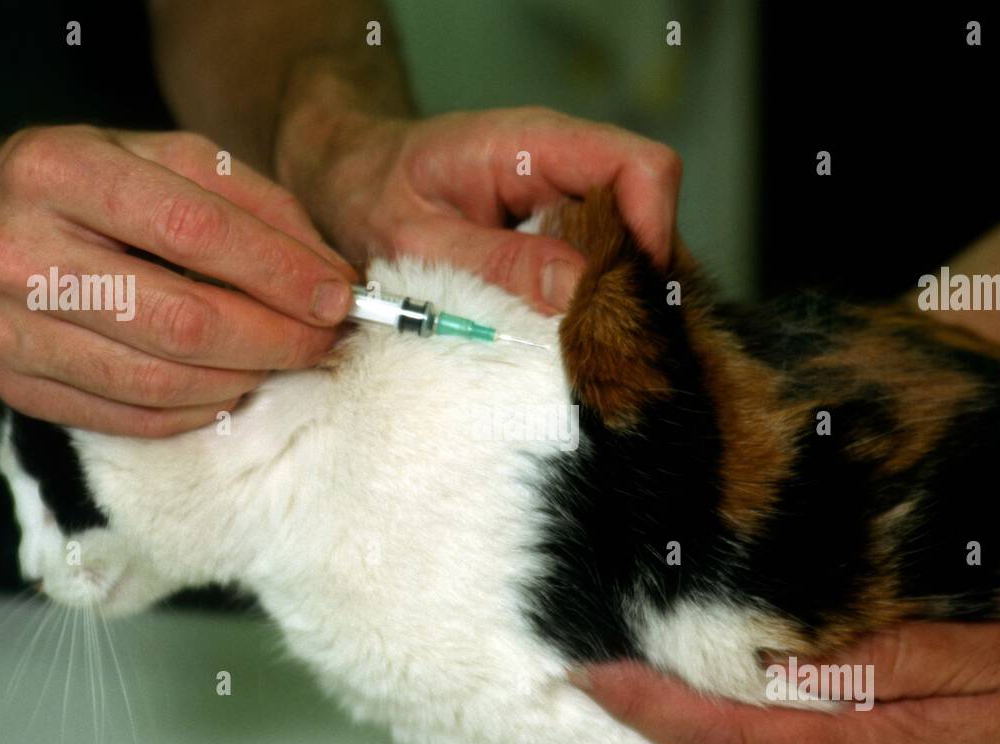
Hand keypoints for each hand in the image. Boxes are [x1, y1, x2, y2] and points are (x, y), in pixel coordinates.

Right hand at [0, 126, 356, 435]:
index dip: (280, 271)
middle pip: (182, 320)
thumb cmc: (83, 193)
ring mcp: (7, 327)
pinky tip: (230, 386)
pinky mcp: (14, 386)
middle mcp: (18, 249)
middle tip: (323, 342)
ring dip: (244, 379)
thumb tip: (330, 276)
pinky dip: (200, 409)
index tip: (337, 297)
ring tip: (282, 361)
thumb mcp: (157, 160)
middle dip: (275, 339)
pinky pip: (131, 417)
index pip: (194, 230)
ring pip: (160, 380)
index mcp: (59, 169)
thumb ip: (248, 203)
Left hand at [277, 106, 681, 312]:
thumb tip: (575, 290)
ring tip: (577, 343)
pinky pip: (603, 263)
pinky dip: (593, 302)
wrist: (346, 180)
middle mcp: (564, 163)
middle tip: (598, 341)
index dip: (653, 231)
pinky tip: (562, 333)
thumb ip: (494, 263)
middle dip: (636, 280)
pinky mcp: (560, 228)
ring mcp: (567, 196)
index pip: (640, 167)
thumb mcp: (415, 239)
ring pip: (634, 244)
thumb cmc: (369, 194)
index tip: (625, 299)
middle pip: (650, 213)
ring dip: (615, 297)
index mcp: (533, 144)